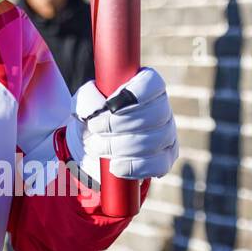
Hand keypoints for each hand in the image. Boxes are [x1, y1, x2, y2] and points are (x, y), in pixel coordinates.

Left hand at [65, 67, 177, 181]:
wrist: (94, 147)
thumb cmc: (93, 118)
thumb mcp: (84, 103)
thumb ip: (88, 98)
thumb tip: (97, 108)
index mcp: (147, 88)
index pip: (152, 84)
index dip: (132, 94)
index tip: (109, 105)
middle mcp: (163, 109)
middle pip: (153, 115)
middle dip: (118, 124)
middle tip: (95, 128)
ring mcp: (167, 135)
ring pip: (152, 141)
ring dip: (118, 146)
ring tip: (97, 146)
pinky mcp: (165, 159)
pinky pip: (157, 164)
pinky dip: (132, 166)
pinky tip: (114, 165)